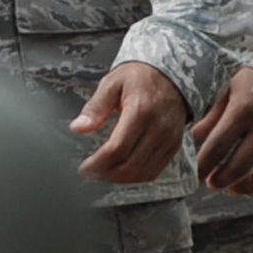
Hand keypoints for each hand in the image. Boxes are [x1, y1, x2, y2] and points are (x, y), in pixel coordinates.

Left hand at [69, 61, 189, 185]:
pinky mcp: (173, 146)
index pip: (117, 149)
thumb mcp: (112, 83)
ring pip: (142, 173)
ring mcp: (169, 139)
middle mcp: (158, 129)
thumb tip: (78, 127)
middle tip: (91, 172)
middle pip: (130, 166)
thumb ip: (95, 107)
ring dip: (120, 179)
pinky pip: (155, 171)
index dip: (98, 164)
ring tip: (104, 173)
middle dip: (106, 174)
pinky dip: (136, 176)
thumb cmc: (140, 77)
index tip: (85, 167)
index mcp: (141, 111)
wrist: (172, 74)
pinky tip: (122, 171)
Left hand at [190, 65, 252, 197]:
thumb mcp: (232, 87)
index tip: (196, 175)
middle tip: (212, 183)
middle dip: (221, 180)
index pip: (217, 147)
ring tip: (233, 188)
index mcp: (243, 110)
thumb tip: (193, 136)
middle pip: (239, 166)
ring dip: (245, 188)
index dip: (203, 166)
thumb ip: (214, 114)